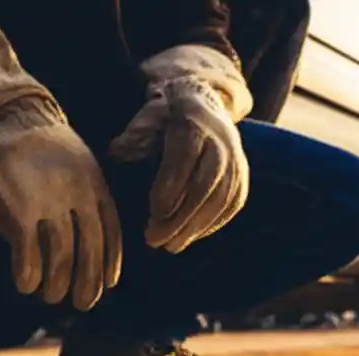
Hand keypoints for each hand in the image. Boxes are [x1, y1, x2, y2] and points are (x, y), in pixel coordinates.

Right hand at [0, 120, 122, 310]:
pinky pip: (28, 256)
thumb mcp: (79, 164)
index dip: (109, 264)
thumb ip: (87, 197)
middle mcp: (76, 198)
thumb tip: (91, 238)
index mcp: (95, 187)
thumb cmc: (42, 145)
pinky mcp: (19, 214)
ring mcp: (48, 207)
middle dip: (88, 284)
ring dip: (56, 285)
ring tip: (50, 295)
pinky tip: (25, 284)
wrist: (6, 120)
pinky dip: (28, 276)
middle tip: (83, 303)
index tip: (108, 284)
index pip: (111, 235)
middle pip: (88, 252)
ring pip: (60, 259)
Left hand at [110, 45, 253, 254]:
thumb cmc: (167, 120)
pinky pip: (232, 204)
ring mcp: (236, 160)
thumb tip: (115, 151)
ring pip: (220, 199)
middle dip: (179, 218)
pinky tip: (192, 236)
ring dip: (194, 228)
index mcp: (192, 123)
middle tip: (154, 240)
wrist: (205, 107)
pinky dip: (212, 224)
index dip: (170, 188)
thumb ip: (134, 136)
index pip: (184, 158)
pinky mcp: (242, 176)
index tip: (153, 213)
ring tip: (170, 246)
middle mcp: (220, 142)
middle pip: (204, 185)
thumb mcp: (148, 120)